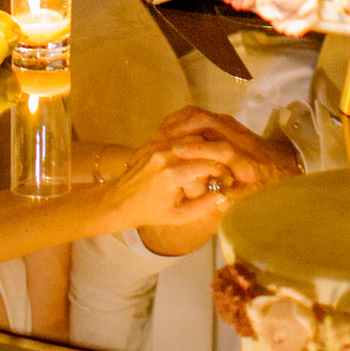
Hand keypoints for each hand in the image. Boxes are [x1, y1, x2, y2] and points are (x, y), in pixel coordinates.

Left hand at [99, 143, 235, 255]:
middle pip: (199, 144)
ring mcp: (157, 146)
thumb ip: (204, 206)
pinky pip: (176, 134)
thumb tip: (225, 195)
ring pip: (189, 135)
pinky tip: (197, 149)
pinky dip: (190, 140)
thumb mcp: (179, 216)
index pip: (206, 163)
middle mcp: (164, 156)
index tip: (229, 176)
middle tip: (223, 164)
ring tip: (213, 156)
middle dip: (214, 153)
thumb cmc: (150, 212)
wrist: (120, 201)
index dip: (221, 169)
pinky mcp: (152, 142)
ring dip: (203, 144)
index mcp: (172, 176)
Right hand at [156, 107, 299, 193]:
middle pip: (207, 122)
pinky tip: (170, 127)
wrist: (277, 163)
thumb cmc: (260, 183)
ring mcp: (229, 125)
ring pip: (201, 114)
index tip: (178, 153)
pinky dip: (183, 118)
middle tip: (160, 140)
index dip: (199, 150)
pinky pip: (200, 113)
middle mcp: (236, 136)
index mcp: (243, 158)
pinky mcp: (224, 121)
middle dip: (182, 129)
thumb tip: (214, 199)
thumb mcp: (250, 196)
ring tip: (161, 133)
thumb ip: (232, 197)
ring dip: (180, 121)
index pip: (222, 149)